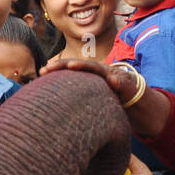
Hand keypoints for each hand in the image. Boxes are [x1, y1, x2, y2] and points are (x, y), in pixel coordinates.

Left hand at [39, 59, 168, 136]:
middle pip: (80, 65)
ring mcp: (113, 75)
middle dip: (64, 64)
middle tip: (50, 67)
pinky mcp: (127, 84)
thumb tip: (49, 110)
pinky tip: (114, 83)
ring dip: (86, 67)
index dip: (56, 69)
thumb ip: (74, 99)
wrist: (133, 101)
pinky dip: (118, 81)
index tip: (41, 72)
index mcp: (88, 76)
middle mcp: (99, 72)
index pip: (70, 69)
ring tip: (72, 66)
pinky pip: (122, 82)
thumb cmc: (106, 101)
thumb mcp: (88, 101)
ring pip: (98, 69)